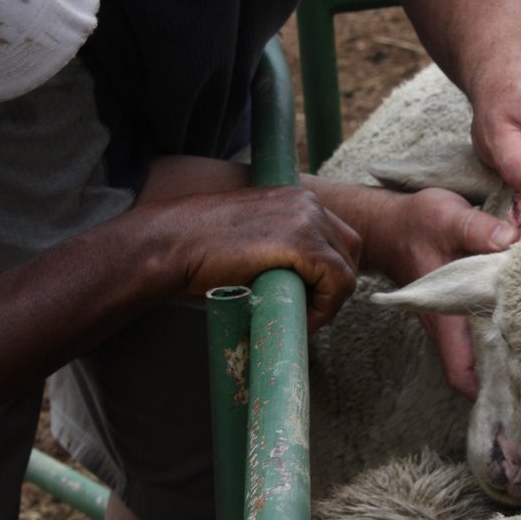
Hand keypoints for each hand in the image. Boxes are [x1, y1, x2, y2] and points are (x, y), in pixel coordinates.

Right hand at [154, 186, 360, 332]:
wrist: (172, 244)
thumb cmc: (199, 249)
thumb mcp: (251, 238)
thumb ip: (278, 247)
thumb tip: (297, 280)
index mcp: (296, 198)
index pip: (337, 238)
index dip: (328, 274)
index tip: (306, 299)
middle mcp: (308, 202)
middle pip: (349, 253)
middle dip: (333, 287)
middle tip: (306, 313)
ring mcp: (307, 219)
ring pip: (347, 270)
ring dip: (329, 301)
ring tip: (299, 319)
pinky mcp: (302, 242)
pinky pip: (338, 282)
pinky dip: (326, 308)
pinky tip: (301, 321)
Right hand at [362, 185, 518, 396]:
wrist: (389, 224)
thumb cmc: (415, 224)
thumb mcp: (447, 218)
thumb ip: (479, 230)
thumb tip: (514, 241)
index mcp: (445, 317)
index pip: (461, 373)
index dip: (485, 390)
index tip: (519, 391)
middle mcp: (450, 325)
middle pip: (479, 370)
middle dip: (509, 375)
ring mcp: (455, 318)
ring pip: (483, 351)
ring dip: (509, 351)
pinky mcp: (460, 306)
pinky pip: (483, 330)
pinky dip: (505, 329)